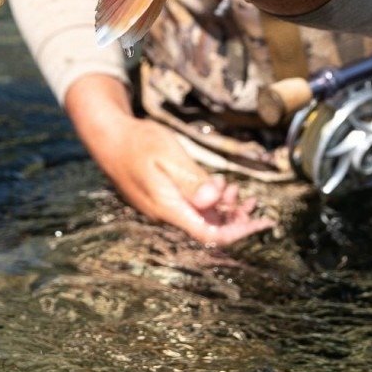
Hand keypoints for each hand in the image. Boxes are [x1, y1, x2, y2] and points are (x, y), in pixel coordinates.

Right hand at [64, 75, 273, 245]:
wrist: (109, 137)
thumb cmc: (138, 142)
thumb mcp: (168, 155)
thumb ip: (191, 180)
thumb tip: (214, 200)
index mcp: (170, 207)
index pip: (210, 234)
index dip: (239, 232)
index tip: (262, 221)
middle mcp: (168, 214)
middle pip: (209, 229)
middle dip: (236, 220)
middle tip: (253, 201)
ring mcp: (165, 208)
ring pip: (202, 218)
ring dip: (225, 209)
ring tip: (240, 192)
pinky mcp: (164, 199)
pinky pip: (193, 209)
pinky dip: (212, 202)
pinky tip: (221, 189)